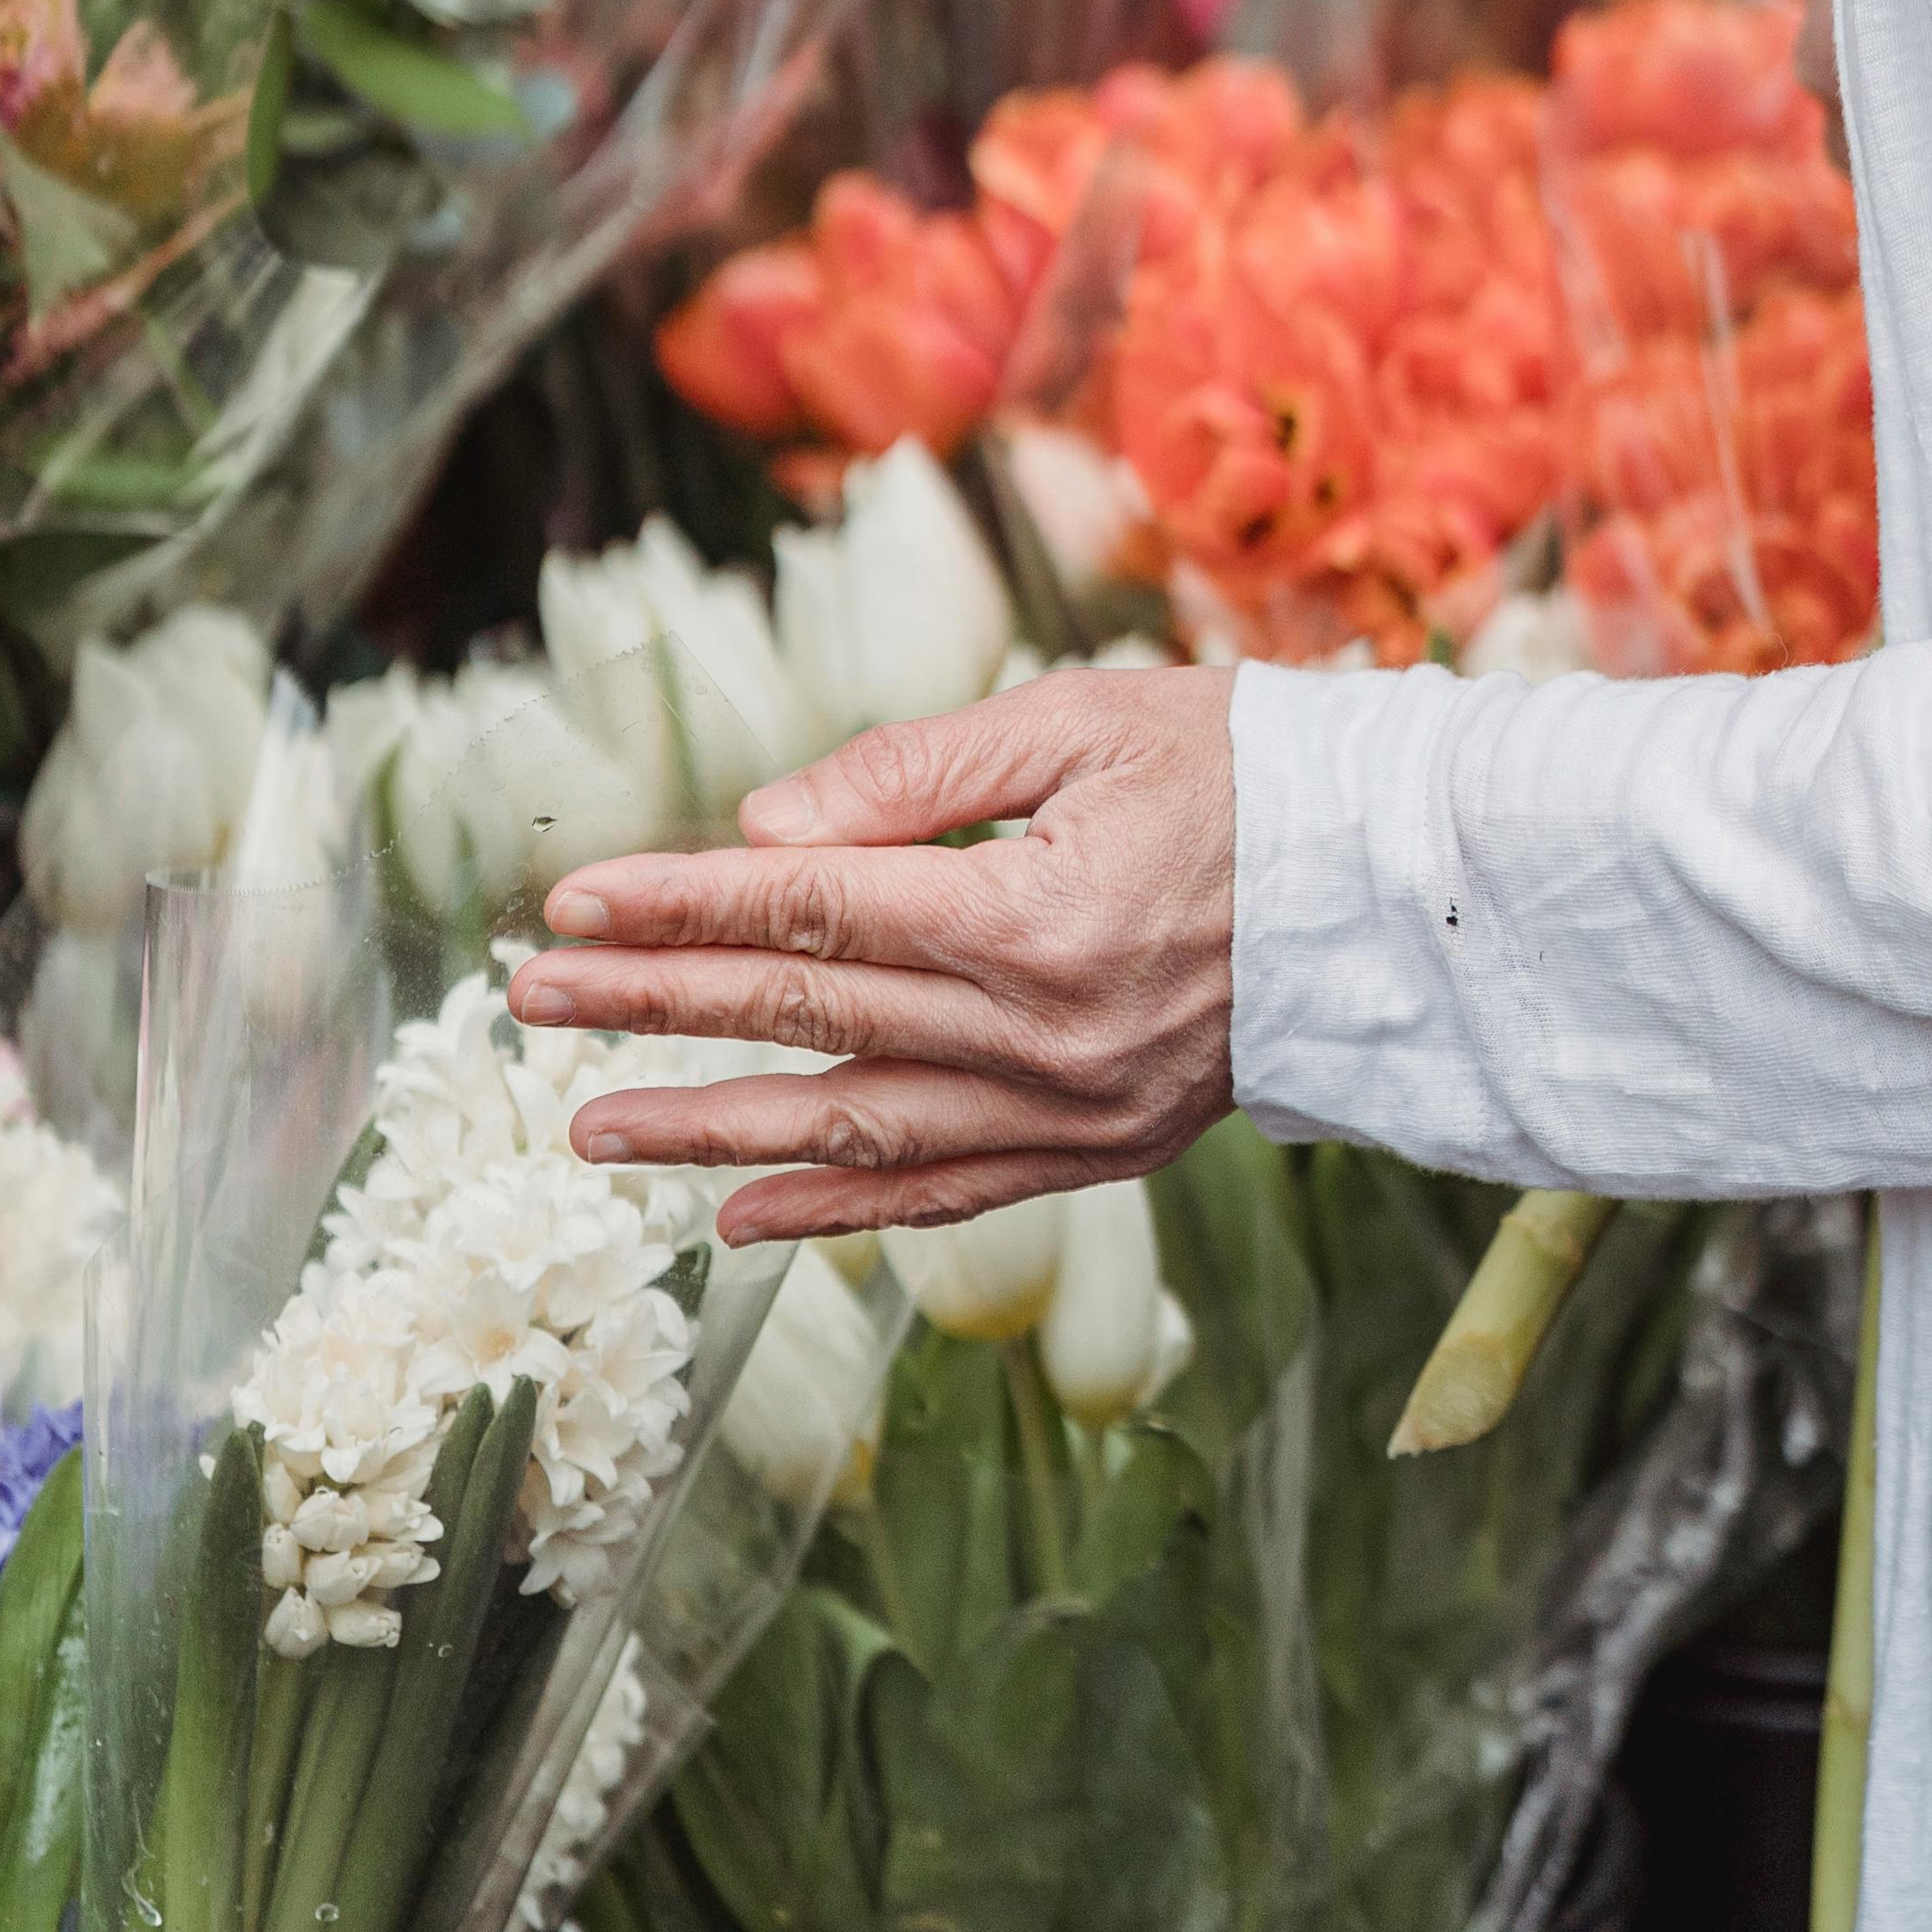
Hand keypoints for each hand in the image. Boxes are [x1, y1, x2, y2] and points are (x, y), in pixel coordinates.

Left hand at [506, 661, 1236, 1241]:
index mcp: (1037, 912)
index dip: (680, 908)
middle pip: (808, 1019)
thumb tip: (767, 828)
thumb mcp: (1088, 718)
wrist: (1398, 889)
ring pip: (853, 1130)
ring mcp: (1072, 1110)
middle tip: (533, 1003)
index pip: (811, 913)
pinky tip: (736, 1213)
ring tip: (592, 1127)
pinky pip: (943, 1192)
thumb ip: (922, 772)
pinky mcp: (1101, 1152)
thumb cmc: (1245, 765)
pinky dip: (833, 1208)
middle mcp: (1043, 1032)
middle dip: (656, 1008)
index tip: (570, 905)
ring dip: (709, 1129)